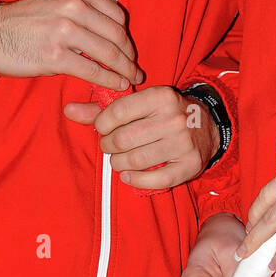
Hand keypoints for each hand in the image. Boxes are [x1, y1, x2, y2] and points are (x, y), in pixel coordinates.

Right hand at [0, 0, 143, 88]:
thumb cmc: (21, 19)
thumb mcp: (54, 0)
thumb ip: (81, 9)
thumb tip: (109, 31)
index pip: (116, 15)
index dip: (126, 36)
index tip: (128, 50)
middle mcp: (74, 6)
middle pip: (117, 34)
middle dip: (129, 55)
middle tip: (134, 68)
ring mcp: (65, 30)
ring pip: (109, 53)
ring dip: (124, 69)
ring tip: (130, 79)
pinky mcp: (56, 55)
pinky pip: (93, 70)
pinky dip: (109, 80)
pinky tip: (116, 85)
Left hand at [64, 86, 218, 190]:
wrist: (207, 125)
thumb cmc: (163, 112)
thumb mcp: (139, 103)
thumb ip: (102, 108)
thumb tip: (68, 111)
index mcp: (161, 96)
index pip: (117, 111)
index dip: (101, 124)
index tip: (102, 128)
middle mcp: (174, 118)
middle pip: (123, 139)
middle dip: (108, 146)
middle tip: (109, 146)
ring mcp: (183, 143)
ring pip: (136, 160)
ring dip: (119, 164)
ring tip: (119, 160)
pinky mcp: (190, 165)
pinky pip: (155, 180)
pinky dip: (136, 180)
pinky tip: (129, 175)